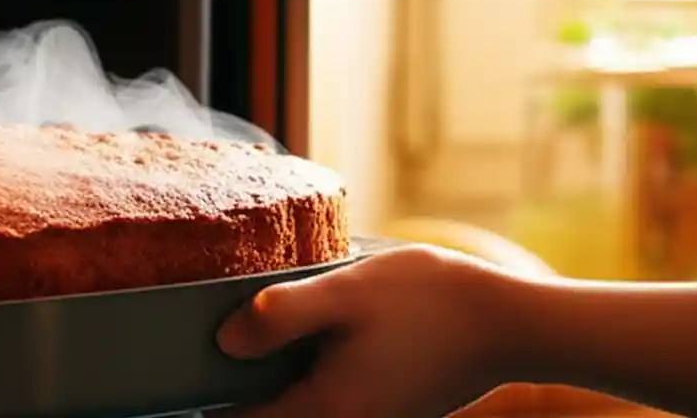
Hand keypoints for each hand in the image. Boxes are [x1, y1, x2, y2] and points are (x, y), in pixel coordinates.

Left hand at [215, 245, 513, 416]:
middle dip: (239, 389)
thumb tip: (224, 341)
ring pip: (298, 408)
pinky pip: (326, 399)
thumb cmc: (428, 301)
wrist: (510, 322)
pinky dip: (305, 375)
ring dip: (275, 379)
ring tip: (255, 331)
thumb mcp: (345, 291)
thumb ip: (280, 316)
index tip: (186, 364)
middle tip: (218, 339)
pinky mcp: (384, 407)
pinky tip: (305, 332)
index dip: (208, 398)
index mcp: (326, 408)